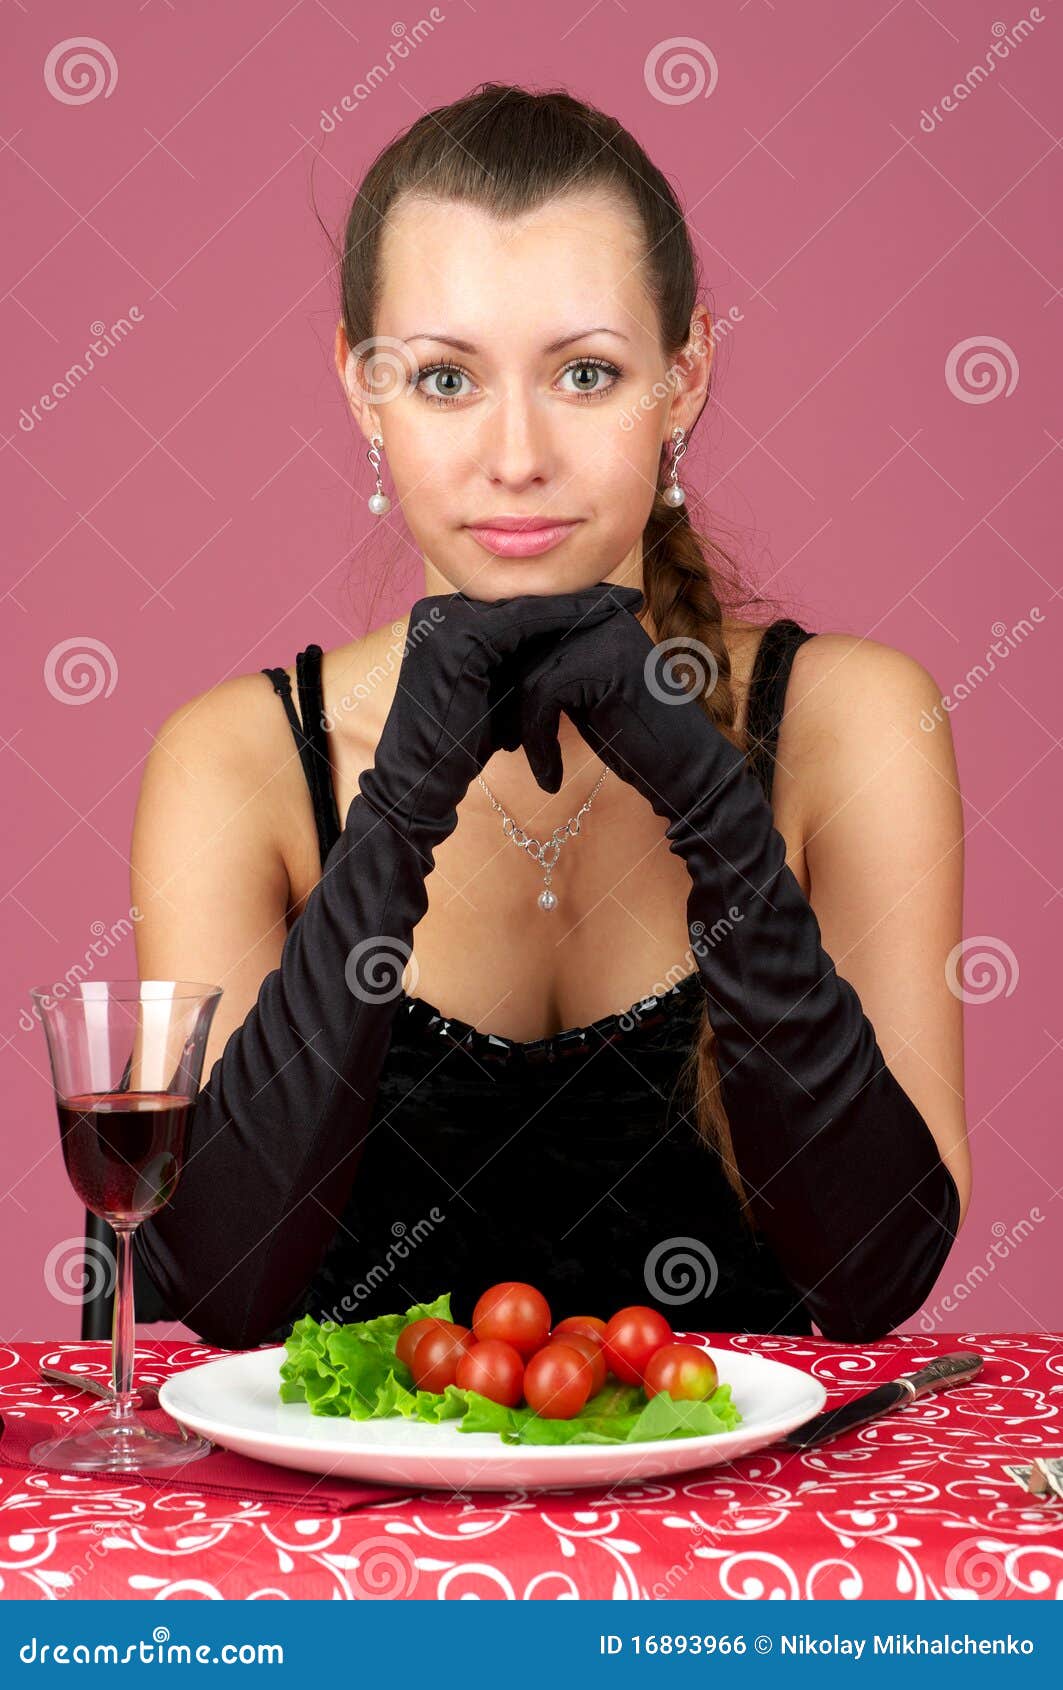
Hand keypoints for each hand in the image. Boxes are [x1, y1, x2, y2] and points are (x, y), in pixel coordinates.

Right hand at [363, 585, 638, 842]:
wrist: (422, 781)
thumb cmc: (459, 747)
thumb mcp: (493, 693)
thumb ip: (517, 664)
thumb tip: (562, 651)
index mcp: (441, 618)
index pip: (513, 603)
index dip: (562, 604)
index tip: (609, 605)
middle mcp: (437, 609)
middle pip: (521, 598)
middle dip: (577, 599)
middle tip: (625, 598)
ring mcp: (444, 618)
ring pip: (528, 604)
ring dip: (580, 604)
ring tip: (622, 605)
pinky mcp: (460, 635)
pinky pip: (526, 619)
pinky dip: (567, 618)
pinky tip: (602, 617)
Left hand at [516, 586, 730, 824]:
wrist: (689, 772)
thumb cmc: (639, 740)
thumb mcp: (586, 694)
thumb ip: (551, 670)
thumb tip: (492, 665)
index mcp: (599, 613)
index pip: (530, 631)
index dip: (509, 678)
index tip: (506, 725)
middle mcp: (602, 614)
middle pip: (524, 649)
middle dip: (509, 701)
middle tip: (505, 741)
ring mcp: (605, 636)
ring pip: (529, 677)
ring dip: (523, 729)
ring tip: (531, 764)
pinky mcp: (602, 665)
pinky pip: (542, 698)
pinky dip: (539, 743)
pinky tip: (549, 777)